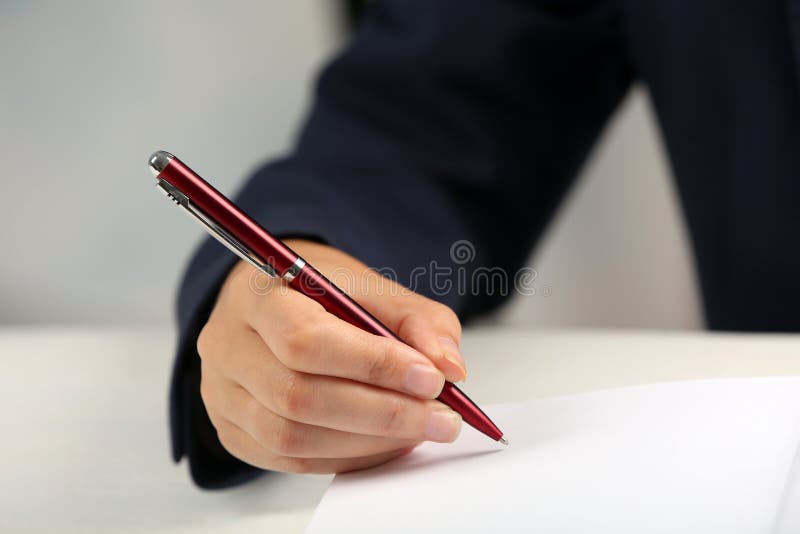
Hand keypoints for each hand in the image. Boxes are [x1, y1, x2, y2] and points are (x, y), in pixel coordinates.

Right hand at [197, 239, 466, 473]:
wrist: (275, 303)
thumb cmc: (321, 292)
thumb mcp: (371, 287)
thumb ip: (417, 320)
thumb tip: (449, 367)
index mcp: (257, 295)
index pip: (306, 339)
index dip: (372, 364)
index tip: (431, 378)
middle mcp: (227, 346)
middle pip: (297, 395)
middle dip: (382, 412)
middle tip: (440, 417)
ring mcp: (222, 393)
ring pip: (292, 436)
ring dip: (368, 441)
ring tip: (420, 429)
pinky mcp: (233, 430)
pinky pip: (291, 460)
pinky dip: (348, 457)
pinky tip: (387, 443)